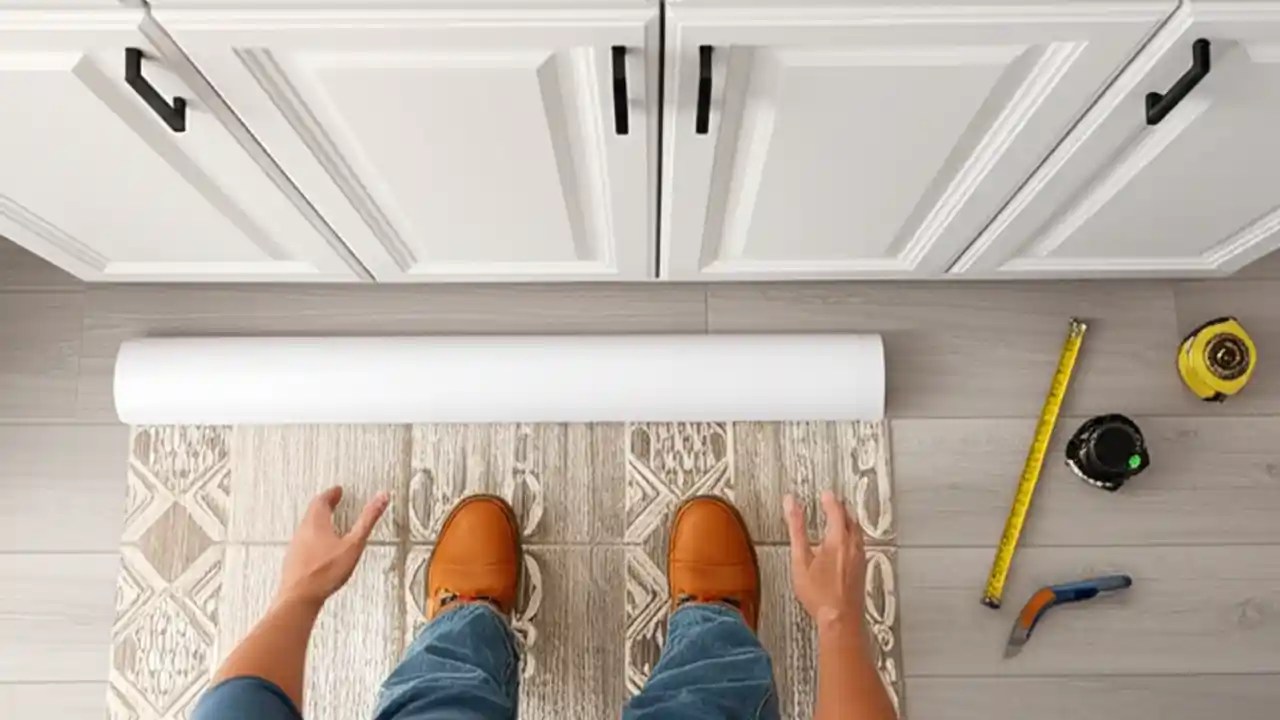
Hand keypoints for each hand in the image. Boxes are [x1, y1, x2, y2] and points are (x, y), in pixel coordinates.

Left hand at [276, 486, 388, 607]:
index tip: (337, 491)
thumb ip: (367, 520)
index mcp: (316, 523)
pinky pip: (302, 543)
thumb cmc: (325, 573)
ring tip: (327, 523)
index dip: (331, 494)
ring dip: (317, 522)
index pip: (322, 500)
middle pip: (312, 512)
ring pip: (306, 527)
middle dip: (324, 506)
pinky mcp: (293, 561)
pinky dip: (312, 539)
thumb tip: (380, 499)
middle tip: (331, 502)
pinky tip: (318, 550)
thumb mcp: (353, 544)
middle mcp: (303, 532)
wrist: (299, 598)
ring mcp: (295, 547)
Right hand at [784, 490, 865, 635]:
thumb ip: (796, 528)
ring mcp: (859, 558)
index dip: (830, 500)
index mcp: (838, 540)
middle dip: (841, 508)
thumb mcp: (800, 559)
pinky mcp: (861, 569)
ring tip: (840, 518)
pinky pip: (859, 544)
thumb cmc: (820, 594)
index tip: (826, 494)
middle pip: (850, 519)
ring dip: (848, 521)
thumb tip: (791, 504)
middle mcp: (853, 547)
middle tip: (833, 502)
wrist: (840, 619)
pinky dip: (852, 536)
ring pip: (857, 532)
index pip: (836, 511)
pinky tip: (847, 543)